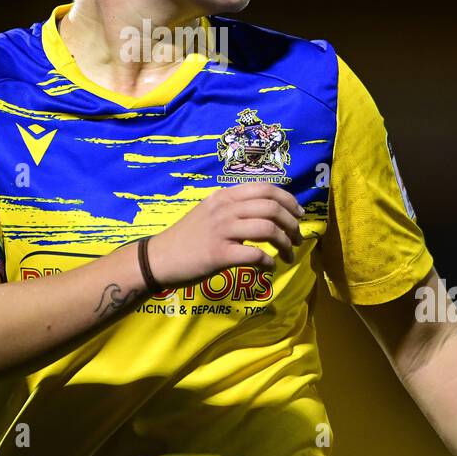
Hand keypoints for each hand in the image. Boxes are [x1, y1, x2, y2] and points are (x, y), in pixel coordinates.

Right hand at [142, 183, 304, 288]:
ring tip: (288, 255)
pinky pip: (254, 255)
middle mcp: (224, 209)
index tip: (298, 214)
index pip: (265, 188)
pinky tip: (269, 267)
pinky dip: (269, 262)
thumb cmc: (187, 237)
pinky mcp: (218, 254)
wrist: (159, 258)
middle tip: (297, 239)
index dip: (288, 200)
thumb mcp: (209, 211)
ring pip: (267, 229)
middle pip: (271, 208)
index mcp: (224, 196)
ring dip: (285, 244)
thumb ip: (233, 207)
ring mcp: (221, 231)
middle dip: (292, 224)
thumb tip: (266, 210)